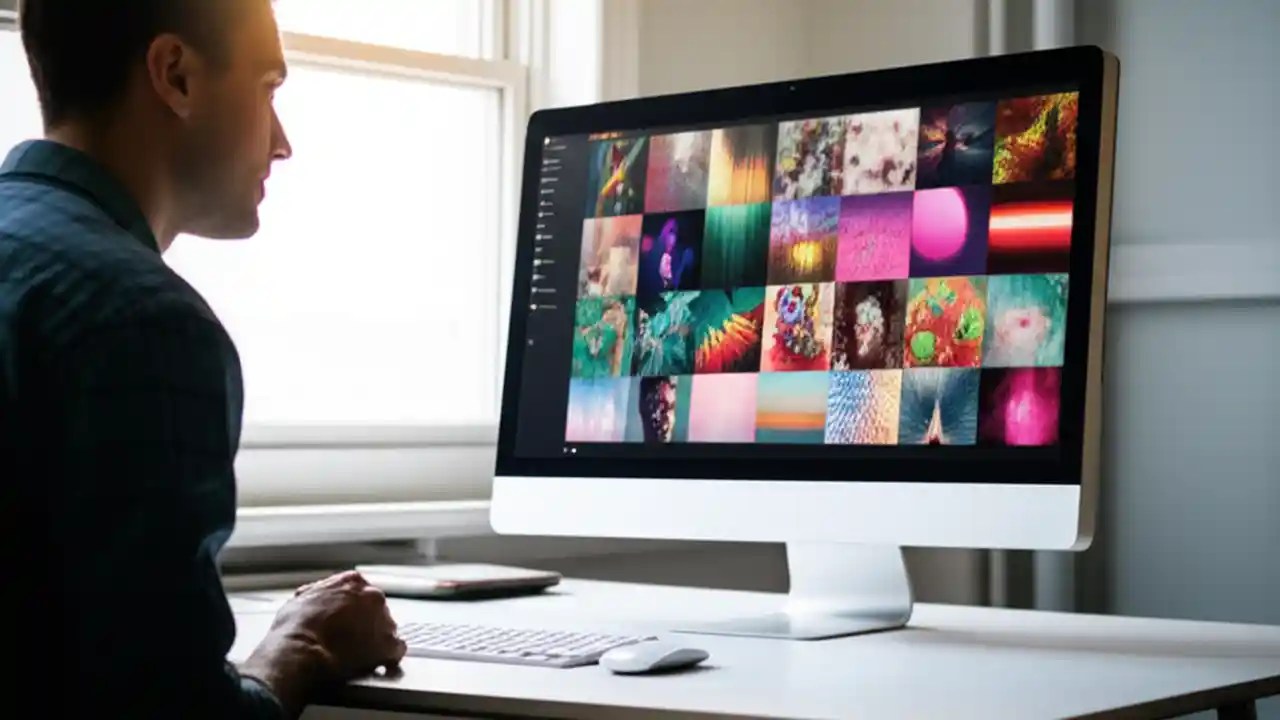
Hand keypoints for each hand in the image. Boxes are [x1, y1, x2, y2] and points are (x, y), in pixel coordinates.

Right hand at [241, 571, 405, 715]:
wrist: (301, 651)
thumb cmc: (295, 627)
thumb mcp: (301, 600)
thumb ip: (319, 595)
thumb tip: (319, 599)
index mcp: (352, 581)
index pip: (361, 593)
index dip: (354, 610)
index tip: (348, 621)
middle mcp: (373, 595)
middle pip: (377, 610)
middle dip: (368, 624)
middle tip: (353, 640)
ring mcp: (384, 619)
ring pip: (387, 629)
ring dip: (378, 641)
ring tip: (360, 654)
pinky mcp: (389, 644)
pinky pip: (396, 650)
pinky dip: (388, 658)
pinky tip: (377, 663)